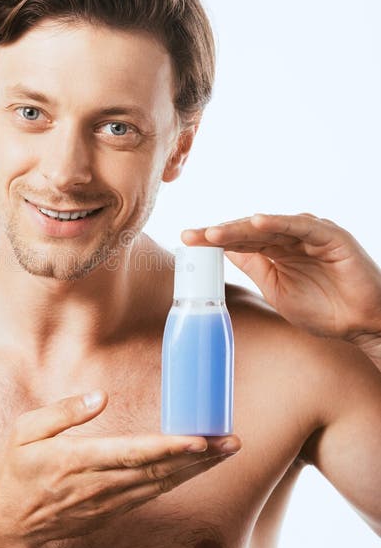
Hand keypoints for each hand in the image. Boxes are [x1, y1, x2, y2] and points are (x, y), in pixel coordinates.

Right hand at [0, 390, 240, 547]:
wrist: (9, 522)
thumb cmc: (17, 470)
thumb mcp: (25, 431)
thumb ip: (64, 412)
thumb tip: (101, 398)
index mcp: (77, 461)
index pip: (132, 453)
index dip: (169, 448)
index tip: (198, 440)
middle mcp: (99, 485)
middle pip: (158, 470)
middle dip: (199, 457)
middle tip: (232, 442)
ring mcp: (108, 503)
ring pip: (161, 484)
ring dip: (196, 469)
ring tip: (225, 451)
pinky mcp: (112, 512)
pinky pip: (152, 494)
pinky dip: (178, 480)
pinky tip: (197, 468)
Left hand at [181, 212, 380, 340]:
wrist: (362, 324)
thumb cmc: (325, 310)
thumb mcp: (277, 290)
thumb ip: (255, 267)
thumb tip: (224, 251)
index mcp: (277, 250)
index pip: (240, 241)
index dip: (213, 241)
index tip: (186, 242)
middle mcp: (291, 238)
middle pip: (248, 231)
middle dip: (218, 233)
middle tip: (190, 235)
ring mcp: (310, 234)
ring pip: (270, 227)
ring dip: (240, 228)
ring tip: (213, 232)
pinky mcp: (330, 236)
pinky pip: (300, 227)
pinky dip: (278, 223)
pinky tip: (256, 222)